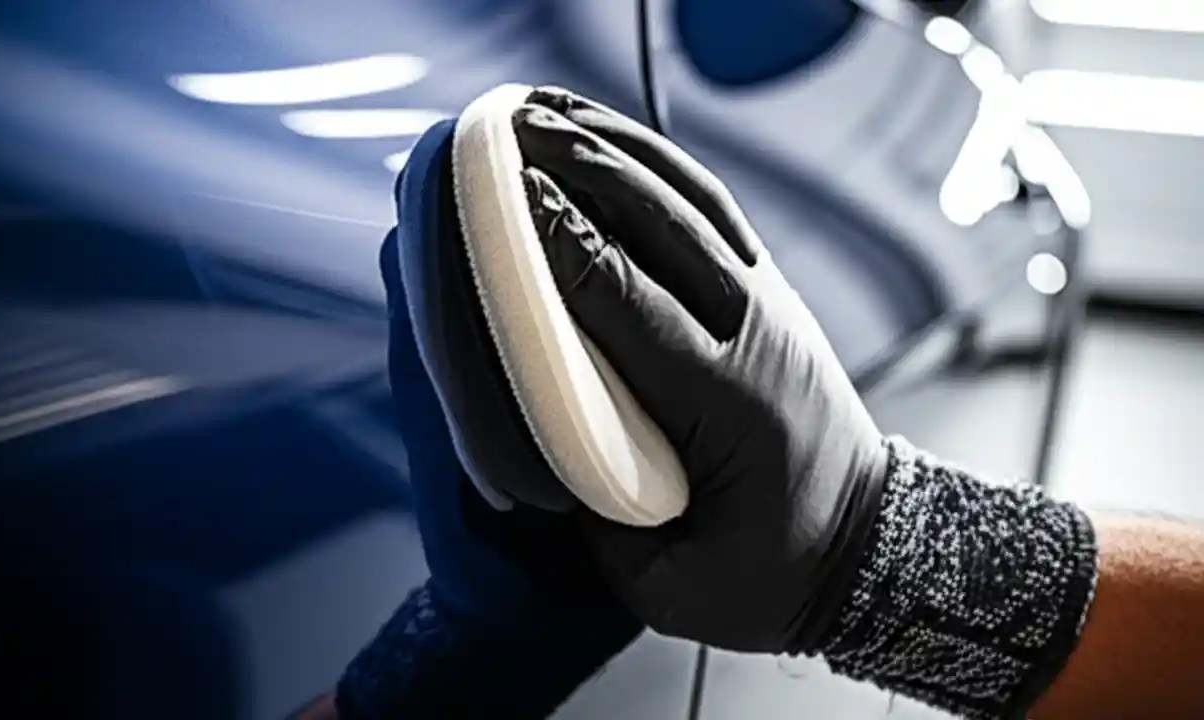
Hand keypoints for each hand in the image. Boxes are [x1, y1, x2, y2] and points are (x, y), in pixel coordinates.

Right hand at [514, 88, 889, 653]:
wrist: (868, 550)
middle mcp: (756, 336)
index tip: (506, 206)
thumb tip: (536, 436)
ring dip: (618, 154)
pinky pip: (712, 213)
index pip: (630, 307)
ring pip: (691, 205)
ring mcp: (773, 307)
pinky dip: (660, 170)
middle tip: (510, 137)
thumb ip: (597, 517)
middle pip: (660, 230)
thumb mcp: (671, 586)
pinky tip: (612, 145)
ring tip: (549, 117)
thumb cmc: (770, 577)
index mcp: (728, 404)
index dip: (562, 251)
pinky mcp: (773, 296)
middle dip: (582, 173)